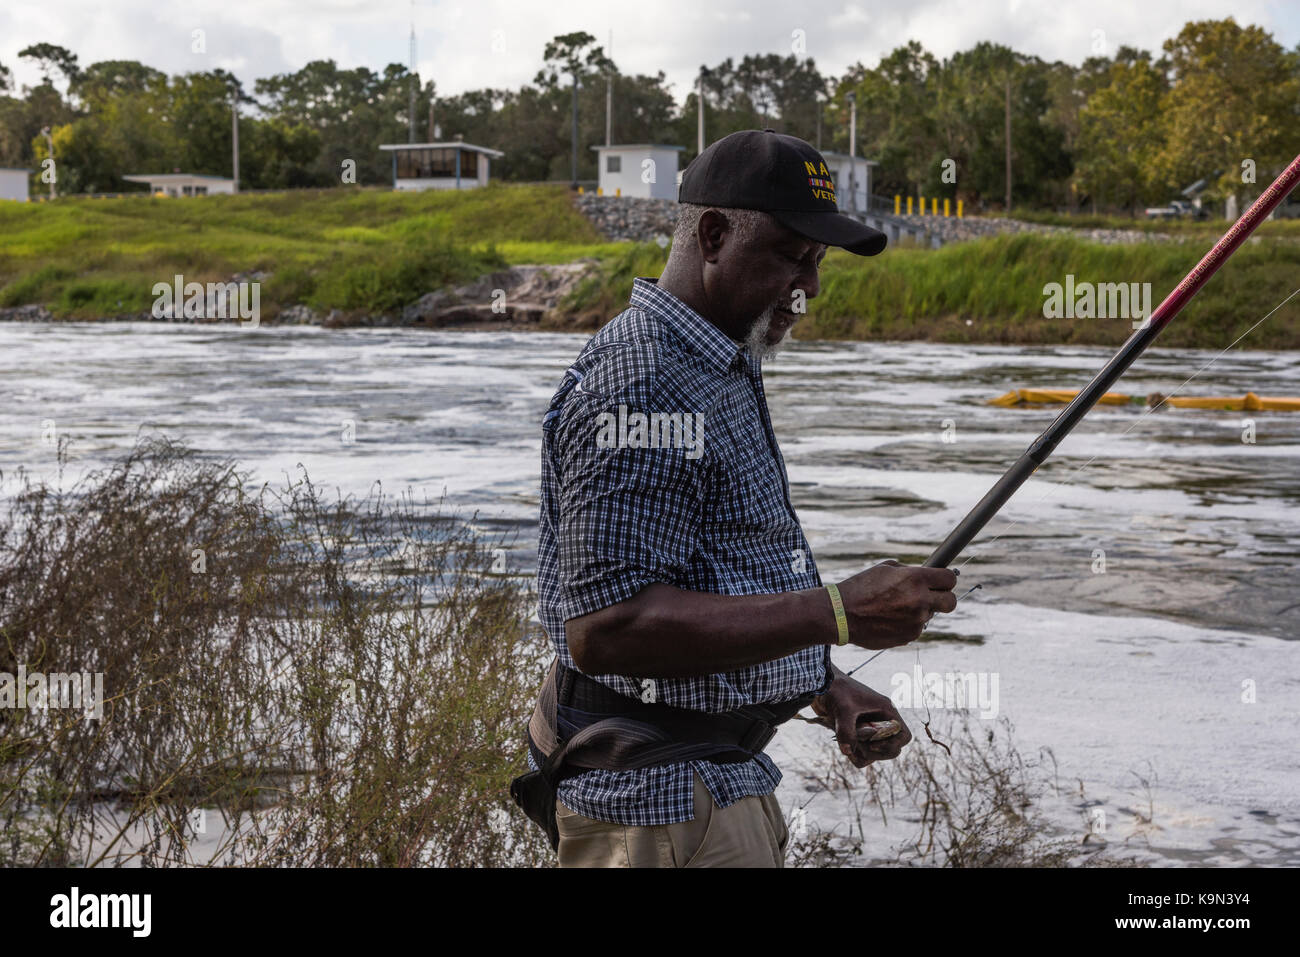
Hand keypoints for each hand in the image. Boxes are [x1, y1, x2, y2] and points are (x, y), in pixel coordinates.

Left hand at [812, 675, 911, 767]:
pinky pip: (863, 750)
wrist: (820, 682)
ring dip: (865, 754)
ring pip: (877, 752)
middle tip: (860, 747)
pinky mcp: (857, 731)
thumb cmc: (836, 690)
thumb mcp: (843, 709)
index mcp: (885, 711)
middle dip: (877, 752)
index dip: (892, 745)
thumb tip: (848, 752)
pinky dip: (855, 753)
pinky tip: (843, 744)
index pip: (903, 735)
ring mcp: (869, 726)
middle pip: (892, 748)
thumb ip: (846, 730)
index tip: (873, 744)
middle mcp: (881, 720)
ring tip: (850, 746)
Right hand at [836, 561, 955, 649]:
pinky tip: (889, 619)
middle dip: (944, 598)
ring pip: (930, 615)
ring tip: (896, 607)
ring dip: (920, 611)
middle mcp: (920, 600)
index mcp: (915, 579)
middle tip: (932, 596)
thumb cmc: (860, 588)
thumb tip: (925, 575)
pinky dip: (908, 623)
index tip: (941, 580)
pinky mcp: (909, 636)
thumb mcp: (885, 570)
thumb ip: (909, 572)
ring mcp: (916, 621)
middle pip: (951, 602)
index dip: (946, 579)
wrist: (841, 615)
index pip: (950, 579)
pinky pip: (917, 628)